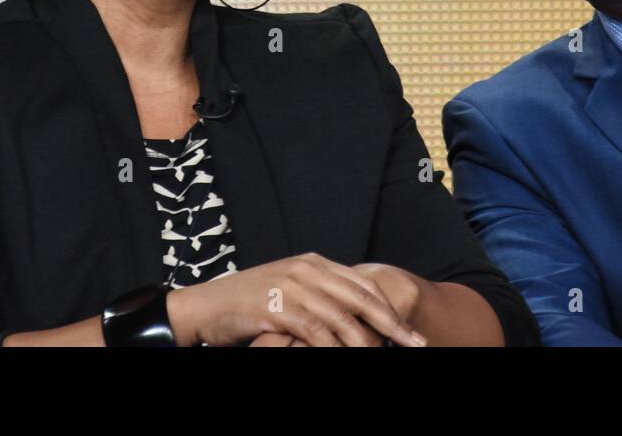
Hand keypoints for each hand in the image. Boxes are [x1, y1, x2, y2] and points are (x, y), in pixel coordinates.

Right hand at [167, 252, 427, 347]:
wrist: (207, 306)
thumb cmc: (248, 303)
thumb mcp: (289, 289)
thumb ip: (319, 293)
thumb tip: (352, 313)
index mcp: (315, 263)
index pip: (363, 285)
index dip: (388, 308)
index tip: (409, 330)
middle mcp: (308, 270)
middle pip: (362, 299)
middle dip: (392, 324)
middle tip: (415, 343)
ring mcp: (294, 287)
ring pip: (343, 318)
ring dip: (367, 342)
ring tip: (383, 357)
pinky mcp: (279, 308)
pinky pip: (317, 331)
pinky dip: (334, 348)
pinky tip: (346, 358)